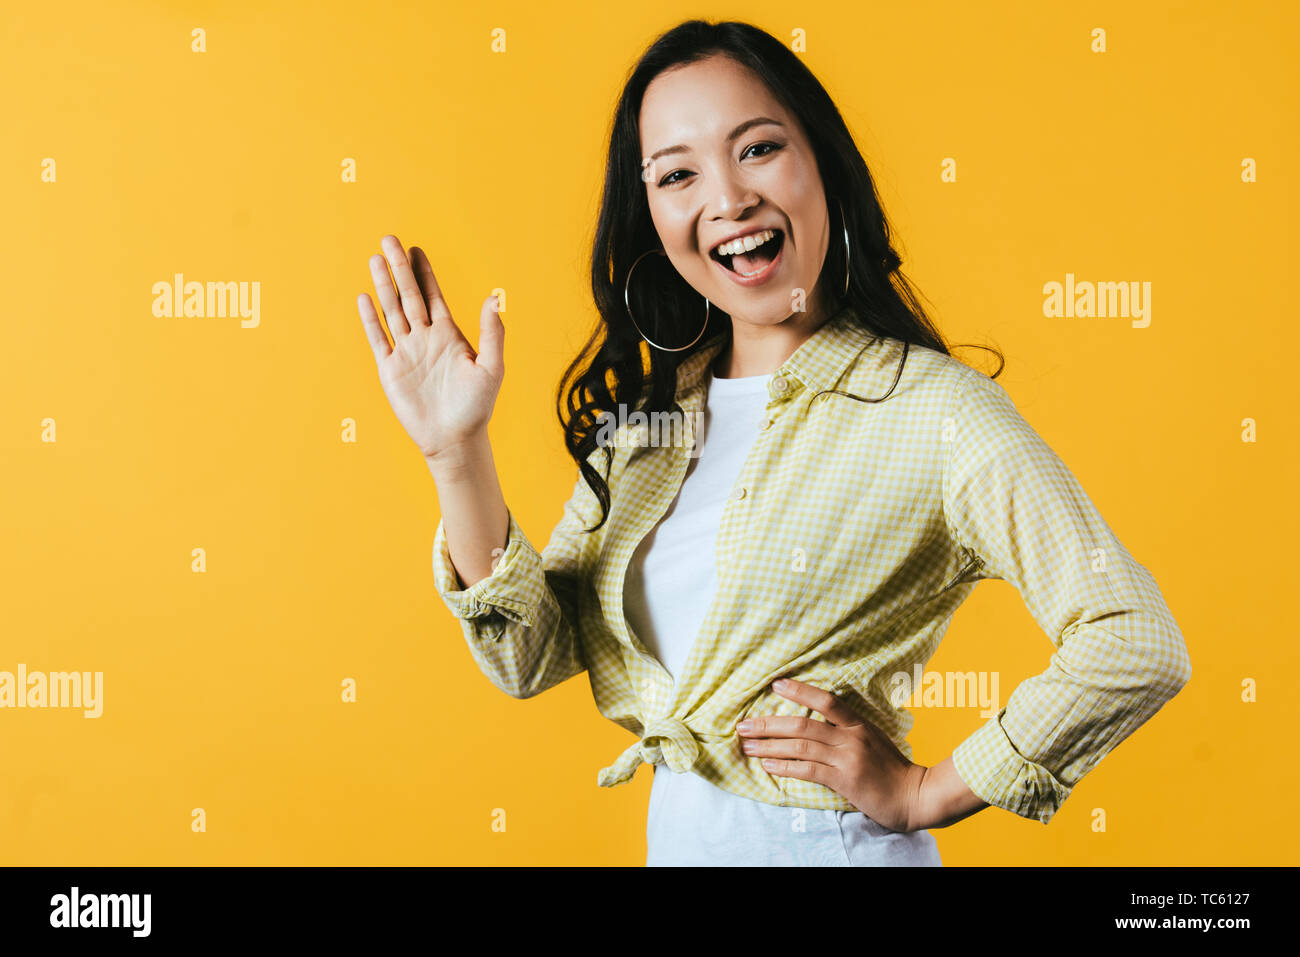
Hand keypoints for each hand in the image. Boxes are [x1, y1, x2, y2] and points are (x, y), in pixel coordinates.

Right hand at [357, 235, 503, 458]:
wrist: (454, 439)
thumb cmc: (477, 407)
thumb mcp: (492, 368)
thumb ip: (492, 334)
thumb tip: (493, 299)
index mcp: (449, 335)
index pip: (433, 295)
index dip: (424, 272)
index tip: (416, 249)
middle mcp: (425, 339)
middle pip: (409, 296)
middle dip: (399, 269)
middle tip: (389, 240)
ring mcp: (407, 353)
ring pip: (392, 312)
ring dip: (383, 286)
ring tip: (375, 259)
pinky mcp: (391, 370)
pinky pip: (378, 339)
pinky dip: (370, 320)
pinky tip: (364, 298)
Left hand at [735, 677, 927, 831]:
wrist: (914, 796)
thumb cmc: (891, 769)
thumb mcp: (872, 739)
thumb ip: (847, 730)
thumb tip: (814, 723)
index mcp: (858, 723)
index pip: (826, 700)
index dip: (799, 690)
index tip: (775, 685)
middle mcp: (851, 737)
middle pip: (802, 725)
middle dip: (768, 724)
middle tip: (743, 724)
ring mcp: (848, 758)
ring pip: (800, 747)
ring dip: (769, 745)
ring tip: (747, 745)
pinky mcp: (844, 780)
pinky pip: (807, 770)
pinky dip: (784, 766)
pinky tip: (767, 765)